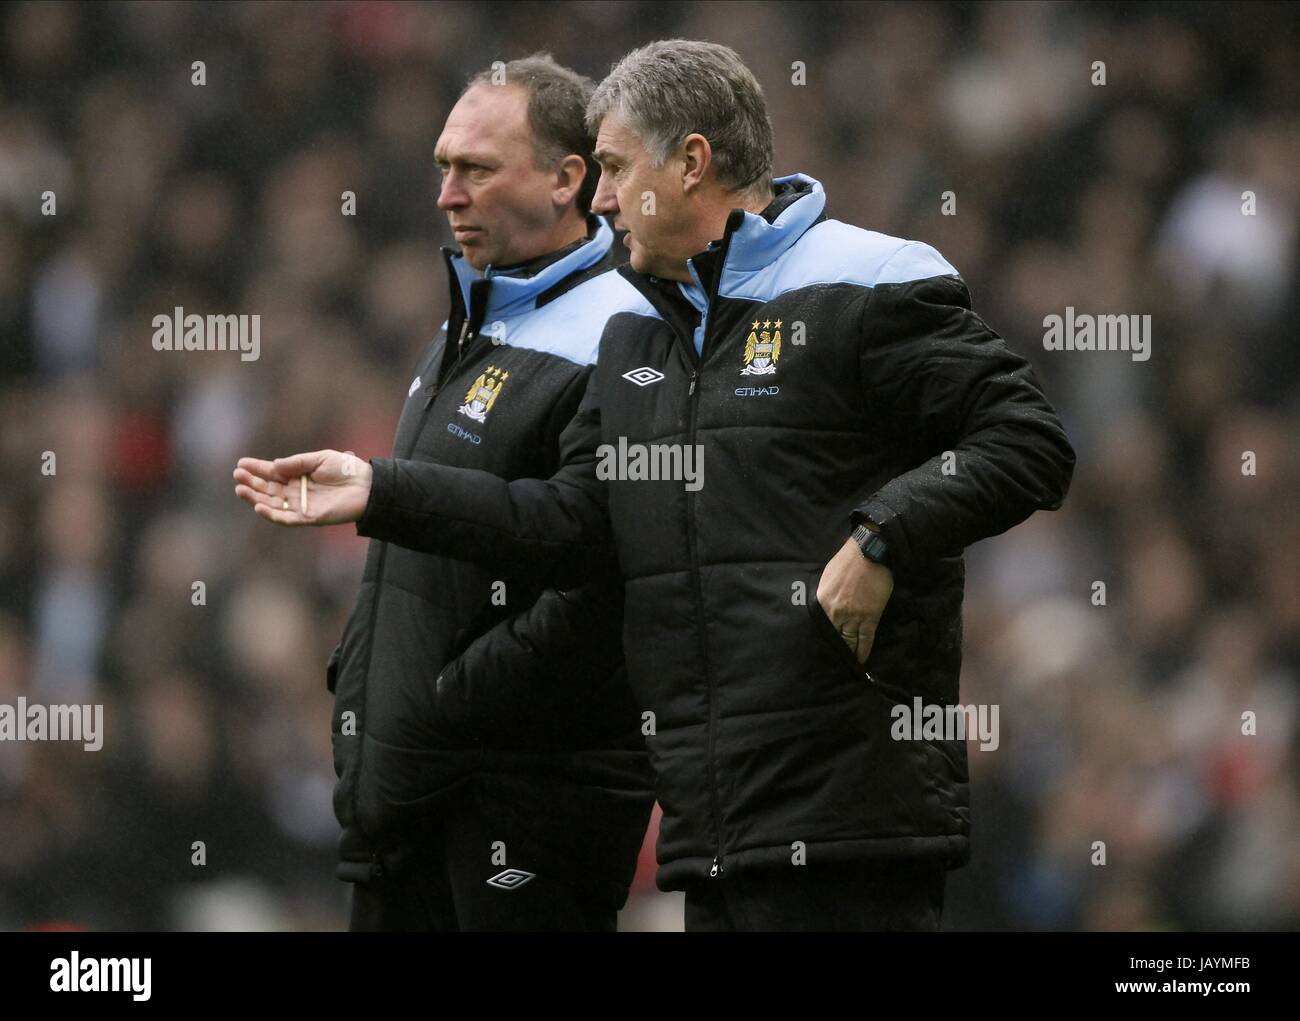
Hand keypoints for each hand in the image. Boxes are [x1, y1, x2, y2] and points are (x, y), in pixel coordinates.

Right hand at [233, 449, 372, 525]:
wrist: (367, 485)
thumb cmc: (346, 469)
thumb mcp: (319, 459)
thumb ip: (296, 463)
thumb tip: (273, 466)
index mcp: (297, 476)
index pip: (272, 473)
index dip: (256, 469)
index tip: (241, 463)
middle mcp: (296, 491)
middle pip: (268, 489)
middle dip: (251, 482)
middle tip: (238, 475)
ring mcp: (300, 505)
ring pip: (272, 504)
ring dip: (255, 498)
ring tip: (241, 489)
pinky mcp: (308, 518)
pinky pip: (285, 519)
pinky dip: (271, 514)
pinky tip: (259, 506)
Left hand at [816, 536, 893, 663]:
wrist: (869, 553)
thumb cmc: (847, 562)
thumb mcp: (827, 578)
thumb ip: (825, 596)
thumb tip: (825, 608)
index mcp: (823, 602)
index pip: (821, 627)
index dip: (823, 639)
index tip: (822, 649)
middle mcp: (836, 612)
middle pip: (835, 636)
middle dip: (835, 649)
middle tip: (834, 662)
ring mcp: (854, 616)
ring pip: (850, 640)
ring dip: (850, 653)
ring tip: (848, 663)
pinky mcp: (870, 617)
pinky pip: (866, 638)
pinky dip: (863, 650)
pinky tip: (861, 659)